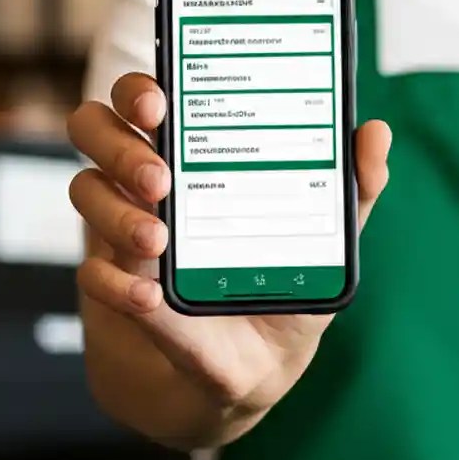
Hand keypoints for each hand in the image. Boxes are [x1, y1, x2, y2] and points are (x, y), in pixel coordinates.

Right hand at [67, 72, 390, 415]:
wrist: (253, 371)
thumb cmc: (286, 288)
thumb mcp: (326, 243)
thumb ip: (352, 191)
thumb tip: (376, 134)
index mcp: (197, 154)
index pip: (148, 98)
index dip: (138, 88)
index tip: (159, 102)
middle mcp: (150, 181)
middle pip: (94, 127)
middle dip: (120, 145)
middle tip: (162, 178)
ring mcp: (124, 231)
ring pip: (83, 189)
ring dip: (115, 212)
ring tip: (159, 242)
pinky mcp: (115, 287)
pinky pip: (89, 275)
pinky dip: (113, 284)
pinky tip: (149, 298)